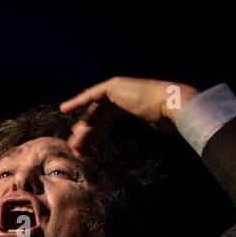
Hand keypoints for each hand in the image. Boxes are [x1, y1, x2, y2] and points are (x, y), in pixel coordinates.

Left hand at [58, 77, 198, 156]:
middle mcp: (121, 97)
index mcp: (130, 106)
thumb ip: (150, 123)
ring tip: (72, 144)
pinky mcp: (113, 87)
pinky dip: (77, 101)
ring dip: (82, 129)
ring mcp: (117, 91)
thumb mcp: (154, 123)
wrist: (171, 104)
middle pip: (97, 118)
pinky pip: (90, 96)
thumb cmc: (169, 116)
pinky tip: (64, 109)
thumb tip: (160, 128)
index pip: (106, 122)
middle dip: (86, 135)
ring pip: (93, 112)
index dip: (94, 135)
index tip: (85, 149)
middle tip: (75, 149)